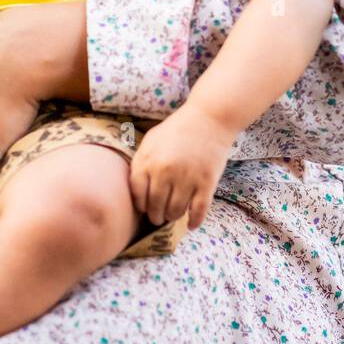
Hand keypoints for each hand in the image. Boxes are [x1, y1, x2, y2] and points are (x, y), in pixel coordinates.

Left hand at [129, 103, 235, 230]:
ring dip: (173, 217)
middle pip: (156, 207)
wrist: (208, 118)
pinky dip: (194, 221)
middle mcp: (164, 172)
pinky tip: (191, 225)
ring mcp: (186, 179)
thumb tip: (135, 189)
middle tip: (158, 218)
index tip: (145, 208)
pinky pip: (198, 210)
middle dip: (156, 216)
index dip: (141, 205)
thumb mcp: (151, 140)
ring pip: (176, 211)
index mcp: (147, 162)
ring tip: (173, 216)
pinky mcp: (206, 183)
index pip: (137, 195)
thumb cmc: (177, 129)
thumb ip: (140, 162)